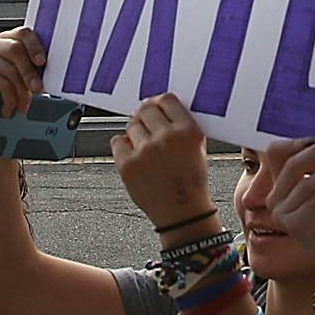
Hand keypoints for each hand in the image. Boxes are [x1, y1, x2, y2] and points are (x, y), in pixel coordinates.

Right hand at [0, 28, 46, 116]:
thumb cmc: (11, 88)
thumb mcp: (25, 74)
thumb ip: (35, 66)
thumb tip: (52, 72)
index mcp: (8, 39)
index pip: (23, 33)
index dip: (34, 47)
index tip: (41, 62)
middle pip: (15, 49)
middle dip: (29, 72)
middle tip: (37, 89)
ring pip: (8, 70)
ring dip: (20, 91)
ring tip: (24, 104)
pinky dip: (9, 98)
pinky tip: (10, 108)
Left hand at [111, 96, 216, 233]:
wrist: (182, 214)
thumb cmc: (190, 181)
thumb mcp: (198, 148)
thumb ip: (181, 124)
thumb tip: (158, 104)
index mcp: (188, 132)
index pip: (166, 99)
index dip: (160, 103)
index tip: (156, 108)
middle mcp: (167, 138)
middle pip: (145, 108)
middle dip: (145, 115)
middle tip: (147, 126)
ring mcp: (146, 152)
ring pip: (131, 125)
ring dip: (136, 134)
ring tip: (146, 151)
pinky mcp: (128, 165)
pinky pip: (117, 141)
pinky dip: (123, 147)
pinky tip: (134, 157)